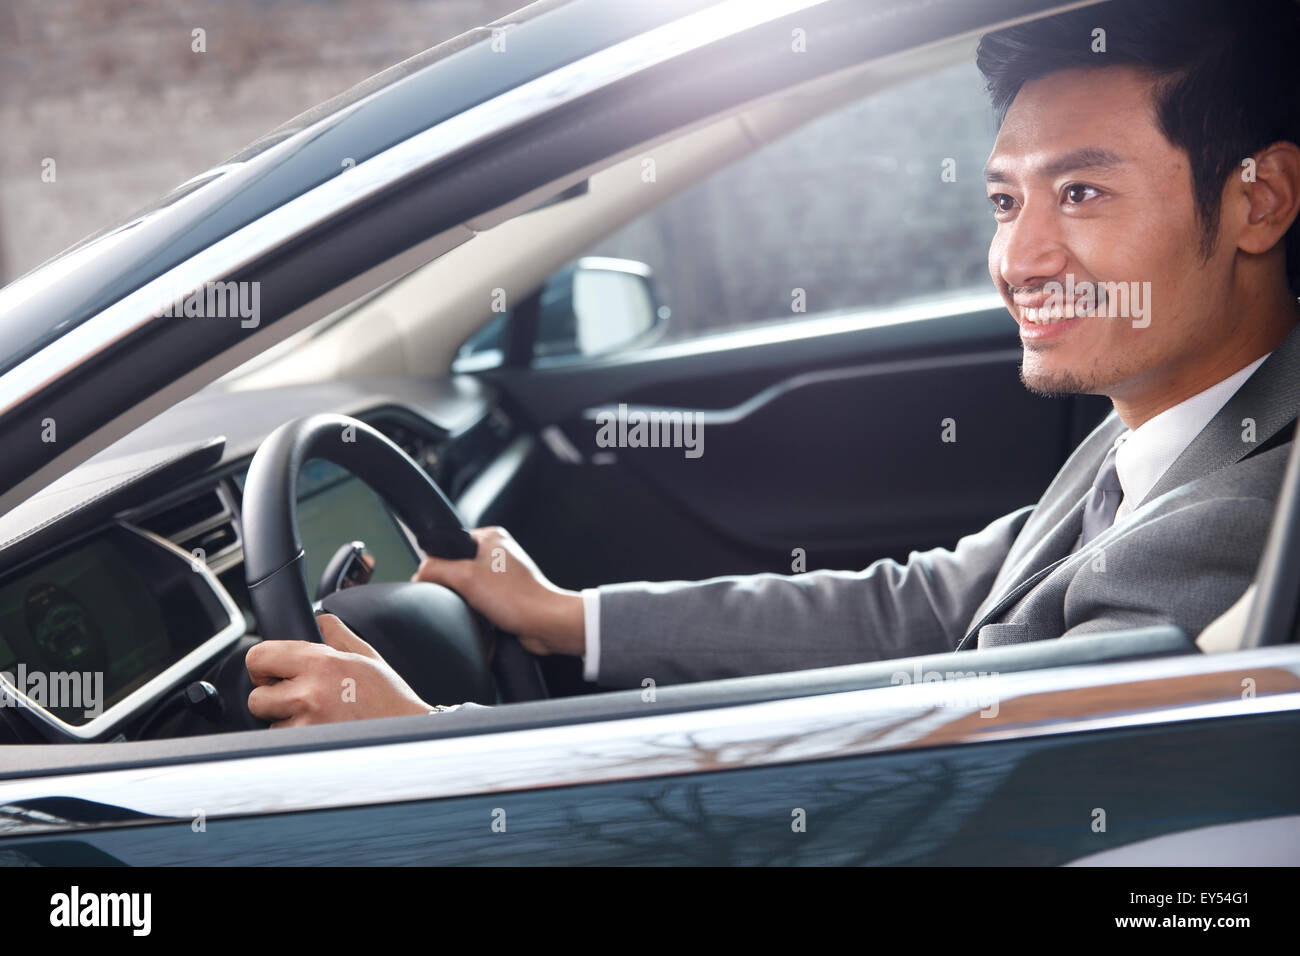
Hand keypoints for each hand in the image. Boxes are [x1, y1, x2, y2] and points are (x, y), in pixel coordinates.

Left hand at [246, 613, 431, 726]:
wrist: (405, 733)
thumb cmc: (387, 696)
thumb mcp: (365, 653)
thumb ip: (335, 631)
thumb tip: (316, 620)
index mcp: (320, 662)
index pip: (258, 657)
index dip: (263, 665)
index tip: (273, 671)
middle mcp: (308, 693)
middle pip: (256, 696)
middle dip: (272, 696)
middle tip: (297, 696)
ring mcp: (306, 724)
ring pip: (270, 722)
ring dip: (286, 719)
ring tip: (316, 715)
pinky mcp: (306, 747)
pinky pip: (284, 741)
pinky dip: (296, 737)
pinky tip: (319, 730)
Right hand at [412, 526, 583, 656]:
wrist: (545, 624)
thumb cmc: (515, 597)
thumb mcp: (465, 577)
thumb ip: (435, 569)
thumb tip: (419, 574)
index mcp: (491, 536)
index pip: (449, 545)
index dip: (439, 564)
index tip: (438, 579)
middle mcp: (498, 551)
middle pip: (456, 565)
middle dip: (453, 583)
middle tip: (461, 594)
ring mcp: (504, 573)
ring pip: (467, 584)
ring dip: (465, 598)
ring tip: (475, 605)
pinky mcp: (506, 594)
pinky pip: (480, 599)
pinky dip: (476, 608)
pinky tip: (482, 614)